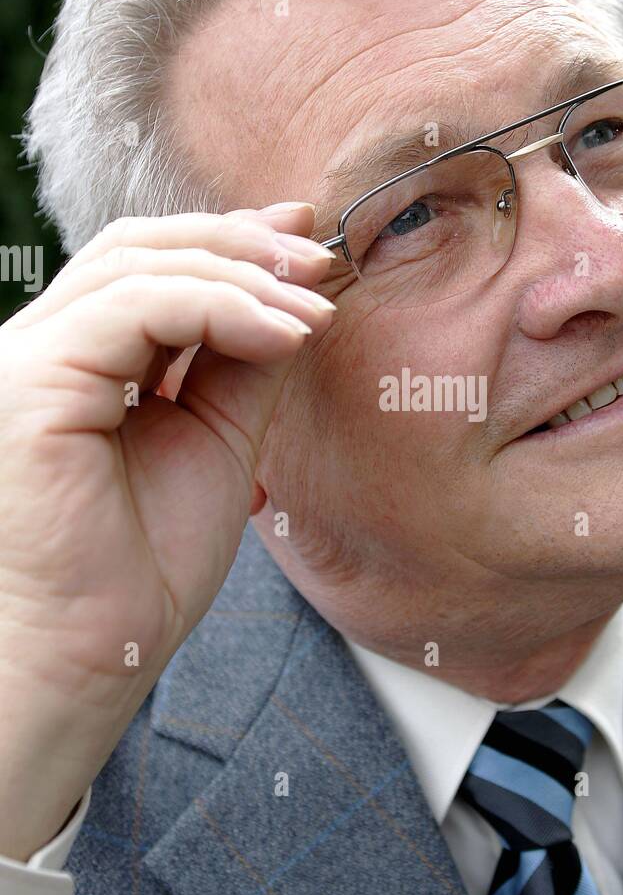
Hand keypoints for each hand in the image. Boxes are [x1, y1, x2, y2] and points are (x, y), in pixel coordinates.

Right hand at [0, 202, 334, 857]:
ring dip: (244, 277)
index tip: (309, 243)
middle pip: (139, 248)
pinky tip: (285, 335)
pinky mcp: (30, 382)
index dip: (230, 244)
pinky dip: (222, 309)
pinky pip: (136, 308)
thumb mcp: (219, 439)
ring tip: (315, 308)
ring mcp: (25, 360)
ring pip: (138, 266)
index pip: (148, 267)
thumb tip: (293, 292)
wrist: (96, 651)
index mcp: (77, 361)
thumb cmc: (144, 565)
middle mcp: (40, 348)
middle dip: (241, 243)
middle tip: (321, 260)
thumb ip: (243, 363)